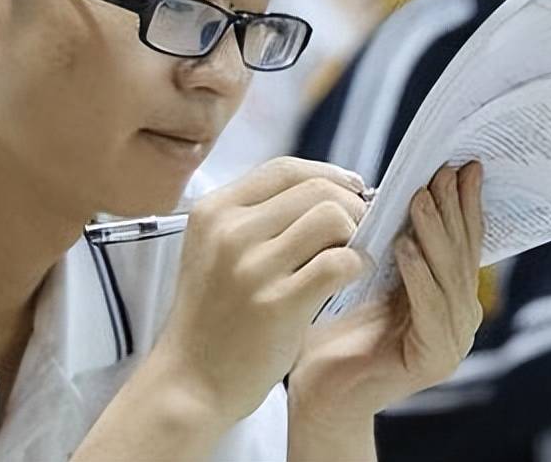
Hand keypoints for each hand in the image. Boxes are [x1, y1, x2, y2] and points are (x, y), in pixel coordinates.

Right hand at [150, 158, 370, 424]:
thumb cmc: (213, 316)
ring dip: (356, 234)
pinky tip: (352, 277)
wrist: (190, 380)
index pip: (284, 169)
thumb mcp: (215, 250)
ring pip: (332, 218)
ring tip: (352, 255)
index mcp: (213, 212)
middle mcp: (229, 232)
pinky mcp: (276, 304)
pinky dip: (357, 265)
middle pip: (315, 189)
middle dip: (350, 205)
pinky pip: (337, 263)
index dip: (327, 174)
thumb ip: (257, 217)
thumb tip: (324, 189)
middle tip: (360, 228)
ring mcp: (251, 268)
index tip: (351, 189)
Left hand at [287, 162, 484, 429]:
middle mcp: (459, 316)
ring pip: (448, 277)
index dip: (464, 202)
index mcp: (450, 293)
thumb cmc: (339, 327)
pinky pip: (430, 310)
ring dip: (435, 234)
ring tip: (423, 198)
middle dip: (453, 208)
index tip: (462, 162)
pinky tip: (406, 248)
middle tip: (445, 171)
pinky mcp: (434, 359)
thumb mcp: (373, 272)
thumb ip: (398, 240)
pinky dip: (419, 276)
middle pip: (461, 253)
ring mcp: (452, 341)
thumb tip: (410, 184)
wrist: (320, 389)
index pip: (462, 239)